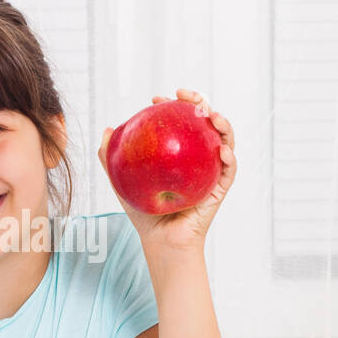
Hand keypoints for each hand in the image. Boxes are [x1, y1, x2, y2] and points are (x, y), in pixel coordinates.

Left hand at [97, 87, 236, 253]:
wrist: (160, 241)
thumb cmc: (143, 213)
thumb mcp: (122, 182)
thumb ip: (111, 158)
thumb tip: (107, 130)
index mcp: (180, 151)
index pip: (180, 120)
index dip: (172, 103)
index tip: (156, 98)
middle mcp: (198, 157)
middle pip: (204, 122)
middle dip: (199, 102)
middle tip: (184, 96)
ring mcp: (211, 171)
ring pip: (224, 139)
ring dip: (223, 123)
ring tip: (212, 115)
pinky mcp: (220, 188)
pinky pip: (230, 170)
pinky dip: (230, 157)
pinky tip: (222, 149)